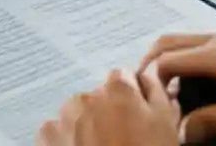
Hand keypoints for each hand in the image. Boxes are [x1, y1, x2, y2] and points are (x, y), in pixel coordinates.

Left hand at [37, 69, 178, 145]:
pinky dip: (66, 136)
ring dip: (87, 120)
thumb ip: (157, 91)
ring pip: (78, 109)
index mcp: (119, 89)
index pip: (125, 75)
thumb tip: (149, 77)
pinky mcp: (48, 137)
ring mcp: (65, 117)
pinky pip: (56, 128)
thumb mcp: (167, 123)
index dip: (133, 94)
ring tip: (101, 145)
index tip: (138, 112)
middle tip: (122, 135)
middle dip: (110, 108)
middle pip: (100, 93)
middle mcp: (89, 96)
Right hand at [140, 32, 215, 143]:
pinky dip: (184, 64)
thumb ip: (211, 122)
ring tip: (166, 98)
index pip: (165, 60)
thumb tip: (179, 133)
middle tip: (145, 98)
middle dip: (149, 69)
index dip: (149, 83)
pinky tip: (191, 89)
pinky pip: (198, 48)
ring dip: (167, 66)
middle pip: (167, 44)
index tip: (149, 106)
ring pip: (182, 44)